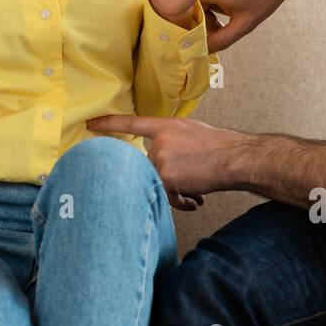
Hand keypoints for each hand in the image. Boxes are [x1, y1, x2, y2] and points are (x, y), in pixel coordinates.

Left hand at [86, 114, 245, 211]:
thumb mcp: (192, 132)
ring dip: (175, 191)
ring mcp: (162, 158)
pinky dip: (179, 202)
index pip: (130, 123)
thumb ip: (171, 141)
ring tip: (195, 191)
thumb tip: (161, 156)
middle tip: (185, 181)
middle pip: (149, 166)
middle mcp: (160, 141)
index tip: (90, 124)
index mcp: (165, 126)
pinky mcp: (167, 177)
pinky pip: (166, 196)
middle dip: (166, 178)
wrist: (236, 158)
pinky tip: (193, 201)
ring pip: (157, 183)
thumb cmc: (220, 147)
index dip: (108, 123)